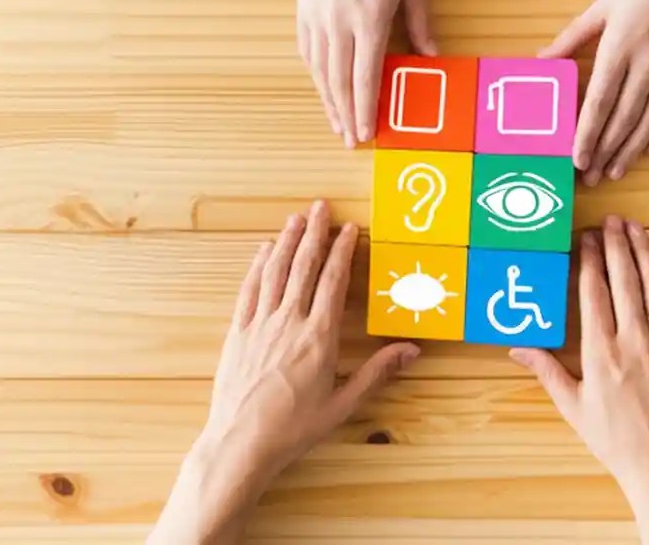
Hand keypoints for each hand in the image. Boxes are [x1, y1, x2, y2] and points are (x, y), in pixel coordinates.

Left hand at [149, 202, 419, 543]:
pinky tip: (263, 251)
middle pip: (304, 267)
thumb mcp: (343, 405)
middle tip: (321, 206)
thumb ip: (377, 372)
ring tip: (296, 218)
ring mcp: (260, 324)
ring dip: (287, 241)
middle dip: (314, 233)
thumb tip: (411, 350)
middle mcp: (289, 322)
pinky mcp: (237, 333)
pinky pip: (250, 290)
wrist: (240, 443)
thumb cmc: (294, 429)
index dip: (342, 251)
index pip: (333, 282)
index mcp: (319, 337)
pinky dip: (258, 266)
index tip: (349, 228)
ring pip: (275, 272)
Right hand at [297, 0, 436, 147]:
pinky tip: (324, 88)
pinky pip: (307, 50)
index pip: (364, 76)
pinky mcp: (304, 8)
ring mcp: (318, 15)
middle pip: (339, 81)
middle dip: (345, 115)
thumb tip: (431, 59)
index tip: (366, 133)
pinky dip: (316, 74)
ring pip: (320, 70)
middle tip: (350, 141)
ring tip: (336, 123)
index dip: (365, 109)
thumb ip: (421, 26)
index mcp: (370, 19)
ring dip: (328, 100)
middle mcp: (339, 21)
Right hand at [511, 217, 648, 543]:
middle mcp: (634, 342)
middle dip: (617, 246)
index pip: (594, 293)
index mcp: (600, 353)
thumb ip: (546, 370)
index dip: (589, 261)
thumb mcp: (572, 407)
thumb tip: (516, 346)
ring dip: (646, 253)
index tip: (585, 238)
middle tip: (611, 221)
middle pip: (625, 281)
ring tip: (637, 229)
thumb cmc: (613, 439)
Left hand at [540, 0, 648, 185]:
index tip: (576, 159)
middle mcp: (647, 63)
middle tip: (591, 176)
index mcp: (619, 47)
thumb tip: (540, 61)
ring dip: (631, 150)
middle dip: (605, 151)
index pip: (599, 102)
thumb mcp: (601, 6)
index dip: (587, 134)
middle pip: (623, 118)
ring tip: (617, 171)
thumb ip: (570, 39)